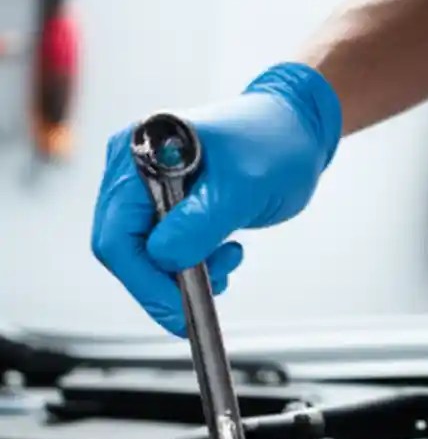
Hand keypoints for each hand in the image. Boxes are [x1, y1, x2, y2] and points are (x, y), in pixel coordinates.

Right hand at [91, 63, 341, 335]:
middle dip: (166, 279)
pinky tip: (225, 253)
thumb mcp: (244, 186)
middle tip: (210, 289)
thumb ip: (201, 223)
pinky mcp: (171, 202)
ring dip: (185, 271)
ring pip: (147, 254)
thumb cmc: (277, 142)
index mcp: (140, 154)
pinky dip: (193, 262)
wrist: (299, 129)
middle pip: (126, 249)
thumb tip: (164, 257)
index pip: (117, 236)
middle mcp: (135, 169)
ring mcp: (151, 186)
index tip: (178, 309)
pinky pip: (167, 247)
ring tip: (229, 259)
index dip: (144, 281)